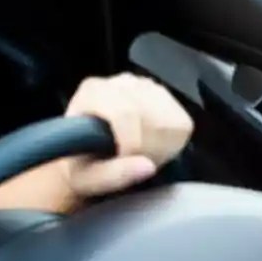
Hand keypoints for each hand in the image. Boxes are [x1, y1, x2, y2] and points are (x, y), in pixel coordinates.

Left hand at [61, 73, 192, 198]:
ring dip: (159, 147)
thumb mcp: (86, 178)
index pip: (125, 112)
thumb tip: (148, 166)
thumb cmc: (81, 164)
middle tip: (131, 163)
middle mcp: (120, 82)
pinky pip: (181, 122)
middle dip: (146, 149)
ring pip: (168, 120)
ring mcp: (145, 86)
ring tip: (138, 156)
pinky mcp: (165, 96)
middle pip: (150, 116)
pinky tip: (150, 147)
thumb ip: (112, 175)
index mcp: (92, 92)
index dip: (131, 143)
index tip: (125, 162)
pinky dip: (171, 143)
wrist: (85, 155)